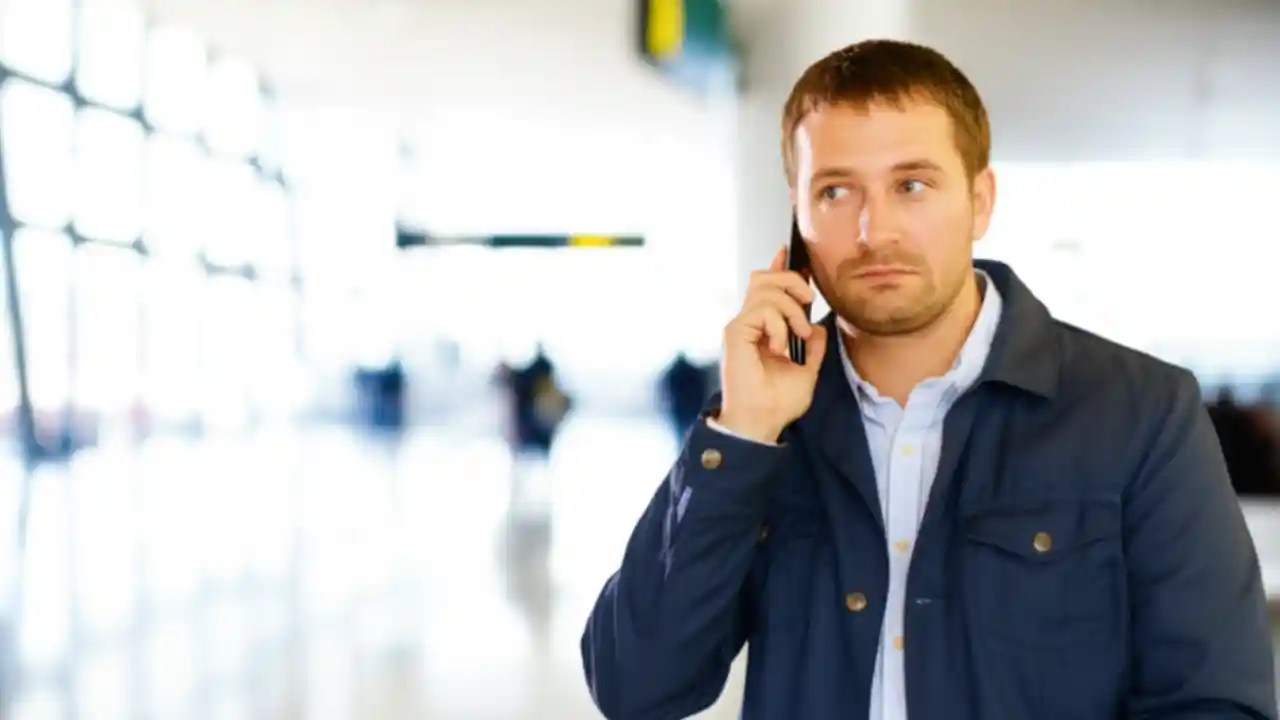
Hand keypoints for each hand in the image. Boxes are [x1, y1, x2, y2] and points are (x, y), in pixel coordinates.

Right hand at [717, 246, 827, 442]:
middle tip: (807, 302)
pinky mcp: (735, 333)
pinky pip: (762, 310)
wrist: (761, 422)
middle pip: (763, 277)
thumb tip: (818, 326)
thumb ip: (812, 347)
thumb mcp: (807, 371)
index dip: (777, 267)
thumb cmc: (777, 403)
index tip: (787, 253)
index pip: (766, 287)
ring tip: (797, 335)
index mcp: (762, 329)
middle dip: (791, 280)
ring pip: (765, 289)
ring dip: (790, 309)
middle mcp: (748, 323)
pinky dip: (779, 326)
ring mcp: (740, 326)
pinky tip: (780, 347)